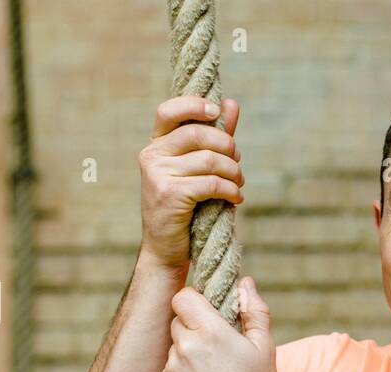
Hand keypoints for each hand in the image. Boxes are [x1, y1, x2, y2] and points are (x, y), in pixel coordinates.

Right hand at [138, 96, 244, 274]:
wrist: (165, 249)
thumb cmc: (185, 207)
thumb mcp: (197, 169)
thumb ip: (213, 137)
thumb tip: (231, 103)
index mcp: (155, 145)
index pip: (168, 111)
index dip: (194, 105)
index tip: (217, 112)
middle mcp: (152, 156)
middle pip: (198, 134)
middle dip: (227, 146)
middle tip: (238, 162)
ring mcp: (158, 174)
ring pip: (208, 159)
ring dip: (233, 172)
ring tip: (238, 183)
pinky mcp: (169, 194)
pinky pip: (210, 183)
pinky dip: (230, 190)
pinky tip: (236, 198)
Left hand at [160, 276, 277, 371]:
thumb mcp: (264, 349)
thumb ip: (254, 311)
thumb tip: (246, 283)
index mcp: (210, 331)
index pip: (183, 297)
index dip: (194, 300)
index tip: (207, 312)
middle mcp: (185, 346)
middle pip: (178, 319)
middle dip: (193, 325)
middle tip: (215, 344)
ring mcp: (172, 368)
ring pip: (174, 345)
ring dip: (188, 350)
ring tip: (212, 371)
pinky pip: (170, 368)